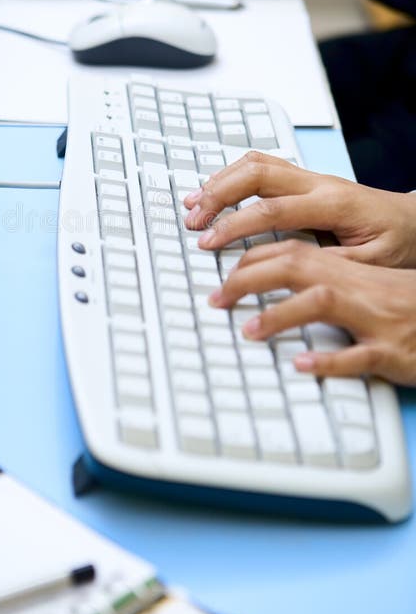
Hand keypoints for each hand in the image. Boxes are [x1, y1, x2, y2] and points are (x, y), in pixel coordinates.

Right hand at [184, 152, 415, 268]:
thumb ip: (330, 263)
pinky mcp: (304, 180)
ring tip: (194, 203)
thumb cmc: (398, 243)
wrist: (415, 222)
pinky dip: (232, 176)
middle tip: (194, 220)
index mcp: (333, 204)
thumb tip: (290, 268)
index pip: (271, 209)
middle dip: (218, 194)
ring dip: (220, 181)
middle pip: (256, 172)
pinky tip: (215, 192)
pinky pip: (261, 166)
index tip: (210, 241)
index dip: (235, 224)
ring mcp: (310, 177)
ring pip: (256, 163)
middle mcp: (318, 183)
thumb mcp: (372, 263)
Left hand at [211, 241, 415, 384]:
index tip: (220, 273)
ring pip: (322, 302)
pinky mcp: (391, 351)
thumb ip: (317, 279)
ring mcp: (373, 319)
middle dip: (250, 278)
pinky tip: (301, 363)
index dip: (251, 259)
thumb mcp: (361, 285)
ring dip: (281, 314)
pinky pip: (358, 355)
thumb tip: (264, 279)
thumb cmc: (402, 304)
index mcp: (346, 270)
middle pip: (297, 266)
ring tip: (249, 329)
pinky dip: (329, 359)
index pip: (290, 250)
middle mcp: (356, 287)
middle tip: (217, 298)